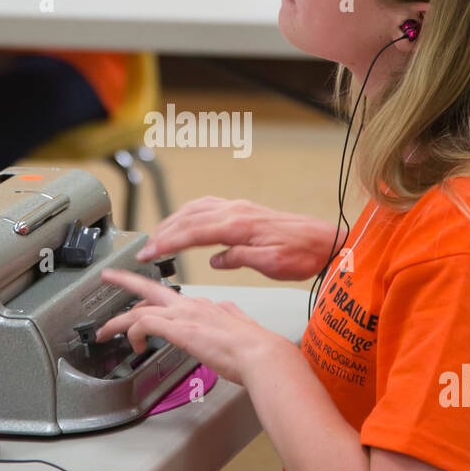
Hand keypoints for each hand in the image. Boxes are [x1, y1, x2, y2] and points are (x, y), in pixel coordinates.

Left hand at [94, 267, 284, 385]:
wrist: (260, 354)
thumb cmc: (254, 349)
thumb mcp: (240, 325)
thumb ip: (231, 317)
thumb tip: (229, 314)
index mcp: (205, 305)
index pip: (171, 298)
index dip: (152, 300)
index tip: (143, 303)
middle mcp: (192, 305)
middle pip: (149, 288)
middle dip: (125, 281)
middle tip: (109, 277)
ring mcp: (183, 315)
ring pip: (139, 309)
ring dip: (118, 321)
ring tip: (105, 332)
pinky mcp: (177, 327)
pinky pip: (143, 323)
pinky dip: (131, 332)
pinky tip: (132, 345)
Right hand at [135, 196, 340, 281]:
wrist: (325, 241)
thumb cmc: (303, 254)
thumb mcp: (270, 264)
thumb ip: (238, 259)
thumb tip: (214, 260)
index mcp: (239, 225)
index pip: (193, 232)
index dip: (167, 243)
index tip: (150, 253)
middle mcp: (236, 211)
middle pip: (188, 218)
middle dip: (163, 233)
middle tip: (145, 250)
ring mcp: (239, 208)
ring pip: (196, 209)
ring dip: (173, 222)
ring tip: (158, 237)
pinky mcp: (244, 210)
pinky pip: (208, 206)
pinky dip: (190, 214)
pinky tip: (185, 221)